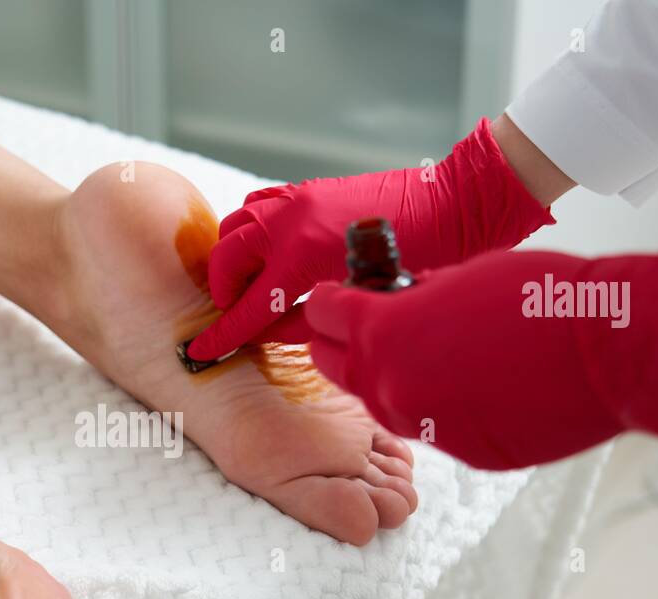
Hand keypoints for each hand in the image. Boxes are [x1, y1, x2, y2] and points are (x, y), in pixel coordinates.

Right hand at [187, 118, 553, 360]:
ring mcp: (297, 200)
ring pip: (235, 226)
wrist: (455, 203)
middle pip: (225, 258)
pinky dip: (249, 229)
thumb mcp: (362, 301)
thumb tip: (269, 333)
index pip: (247, 304)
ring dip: (230, 257)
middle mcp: (291, 221)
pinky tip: (264, 251)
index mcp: (303, 254)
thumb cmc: (422, 256)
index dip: (223, 333)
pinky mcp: (307, 189)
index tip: (202, 349)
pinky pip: (258, 205)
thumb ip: (308, 318)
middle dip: (221, 291)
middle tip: (233, 314)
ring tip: (245, 283)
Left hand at [304, 246, 657, 470]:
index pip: (322, 316)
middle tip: (358, 329)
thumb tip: (401, 301)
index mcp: (382, 334)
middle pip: (337, 368)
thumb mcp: (462, 276)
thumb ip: (417, 295)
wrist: (610, 351)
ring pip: (386, 402)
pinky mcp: (464, 452)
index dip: (328, 301)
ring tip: (428, 355)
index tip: (334, 298)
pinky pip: (437, 425)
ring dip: (394, 378)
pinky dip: (444, 405)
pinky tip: (477, 384)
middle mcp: (391, 388)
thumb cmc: (542, 298)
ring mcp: (426, 427)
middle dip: (341, 345)